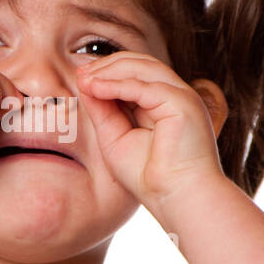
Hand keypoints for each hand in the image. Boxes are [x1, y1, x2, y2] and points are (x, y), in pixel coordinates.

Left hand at [75, 52, 225, 212]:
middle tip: (80, 73)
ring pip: (143, 68)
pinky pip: (144, 86)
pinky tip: (96, 88)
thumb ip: (103, 111)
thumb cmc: (150, 177)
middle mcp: (175, 95)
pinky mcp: (183, 102)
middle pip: (140, 65)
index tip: (81, 77)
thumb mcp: (115, 138)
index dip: (108, 71)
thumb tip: (86, 84)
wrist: (177, 198)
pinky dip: (117, 84)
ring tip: (85, 79)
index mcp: (163, 103)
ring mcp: (182, 96)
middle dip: (107, 66)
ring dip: (110, 71)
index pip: (135, 74)